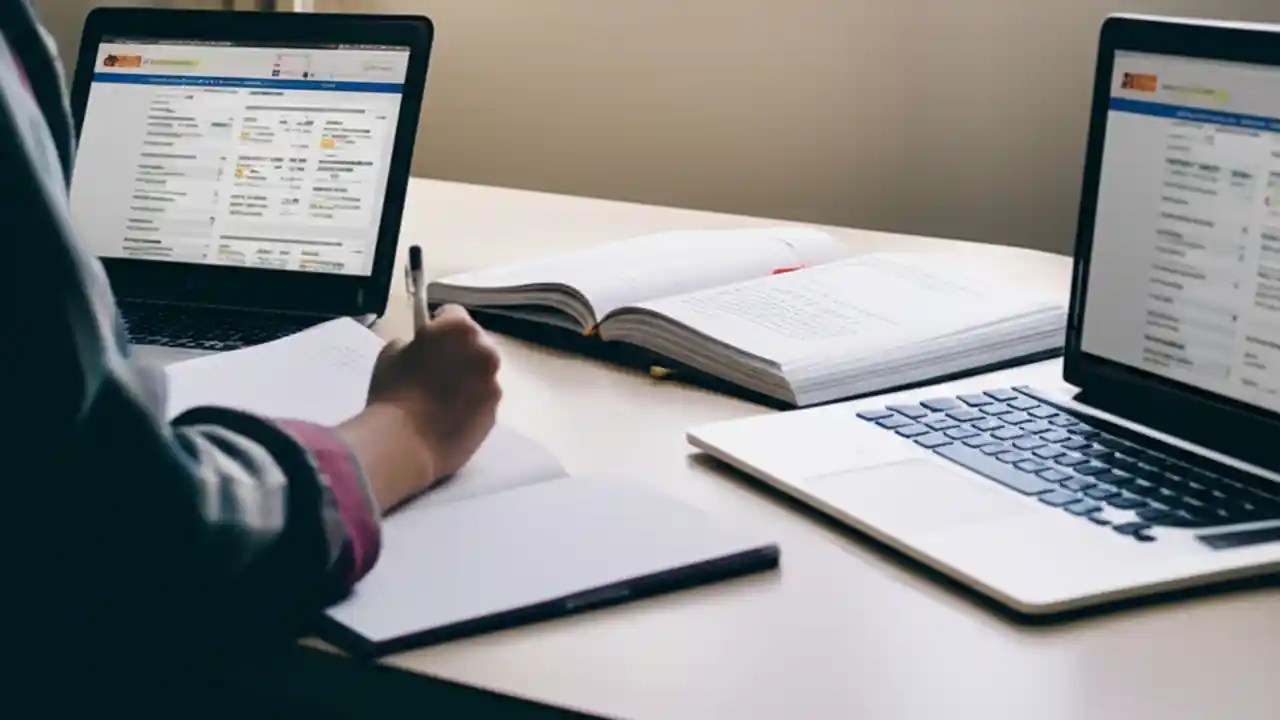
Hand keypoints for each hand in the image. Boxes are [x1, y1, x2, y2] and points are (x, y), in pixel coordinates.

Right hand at [371, 304, 502, 477]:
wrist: (405, 443)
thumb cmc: (393, 392)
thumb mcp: (390, 353)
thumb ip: (411, 342)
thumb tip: (418, 347)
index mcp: (459, 328)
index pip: (452, 314)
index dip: (437, 326)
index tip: (427, 340)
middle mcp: (484, 351)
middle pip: (473, 343)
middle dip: (457, 351)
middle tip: (434, 371)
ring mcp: (493, 383)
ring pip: (481, 373)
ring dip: (467, 378)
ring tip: (441, 398)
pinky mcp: (495, 411)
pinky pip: (483, 400)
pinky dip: (471, 404)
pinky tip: (450, 416)